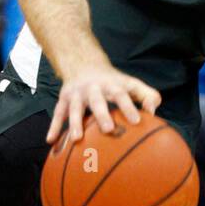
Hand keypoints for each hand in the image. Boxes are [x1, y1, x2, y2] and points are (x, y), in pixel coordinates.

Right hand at [46, 65, 161, 143]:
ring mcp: (77, 93)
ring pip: (75, 108)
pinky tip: (51, 141)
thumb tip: (153, 112)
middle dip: (102, 115)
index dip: (129, 107)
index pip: (122, 95)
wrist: (84, 64)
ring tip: (77, 139)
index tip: (137, 121)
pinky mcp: (64, 99)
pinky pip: (58, 113)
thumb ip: (148, 96)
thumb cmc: (114, 82)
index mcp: (113, 85)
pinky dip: (54, 126)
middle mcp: (94, 88)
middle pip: (98, 101)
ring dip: (75, 122)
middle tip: (109, 130)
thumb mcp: (132, 84)